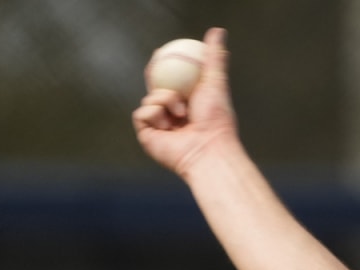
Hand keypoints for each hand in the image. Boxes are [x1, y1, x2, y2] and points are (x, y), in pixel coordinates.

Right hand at [132, 27, 237, 176]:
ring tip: (181, 113)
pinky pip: (142, 113)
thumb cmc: (216, 119)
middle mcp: (173, 117)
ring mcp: (160, 127)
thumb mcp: (215, 82)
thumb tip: (217, 30)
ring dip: (163, 99)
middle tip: (155, 63)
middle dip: (154, 79)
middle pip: (155, 90)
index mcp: (189, 106)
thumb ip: (214, 58)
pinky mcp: (147, 136)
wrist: (208, 148)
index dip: (164, 68)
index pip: (172, 83)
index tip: (161, 52)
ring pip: (148, 99)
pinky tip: (168, 125)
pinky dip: (154, 113)